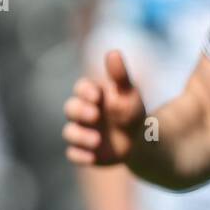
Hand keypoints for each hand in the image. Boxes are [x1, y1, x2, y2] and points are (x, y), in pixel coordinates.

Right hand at [63, 51, 147, 167]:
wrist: (139, 141)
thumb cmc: (131, 111)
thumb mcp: (128, 93)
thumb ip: (120, 75)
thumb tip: (113, 52)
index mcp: (92, 96)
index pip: (80, 89)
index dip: (85, 92)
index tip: (97, 95)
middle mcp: (82, 113)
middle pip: (70, 109)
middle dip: (80, 111)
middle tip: (95, 115)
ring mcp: (82, 133)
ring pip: (70, 133)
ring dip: (80, 136)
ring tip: (97, 140)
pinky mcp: (84, 152)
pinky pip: (74, 154)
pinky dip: (80, 156)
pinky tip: (91, 158)